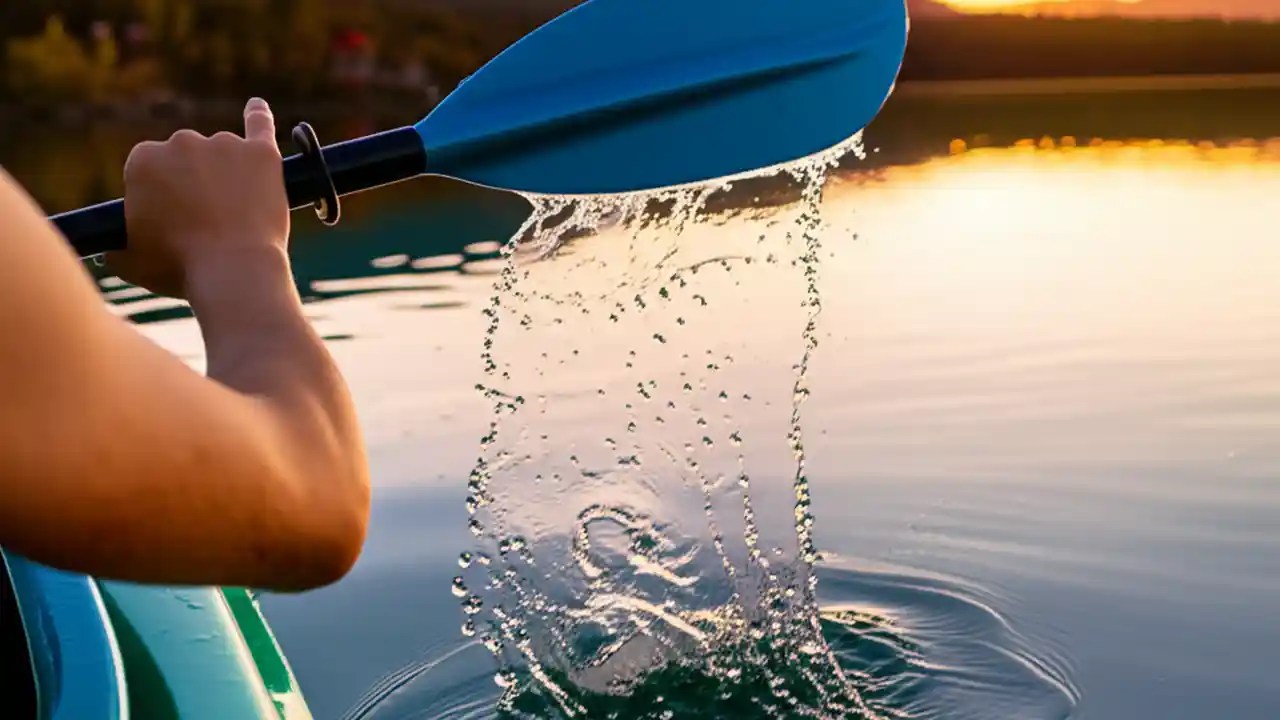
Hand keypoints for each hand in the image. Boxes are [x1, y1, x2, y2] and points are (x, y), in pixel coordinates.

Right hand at [109, 98, 289, 297]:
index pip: (152, 171)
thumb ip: (116, 247)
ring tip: (236, 214)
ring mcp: (224, 144)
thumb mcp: (131, 262)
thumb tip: (110, 250)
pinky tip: (257, 108)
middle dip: (195, 185)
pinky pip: (259, 125)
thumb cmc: (180, 268)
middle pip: (188, 159)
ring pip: (224, 154)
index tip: (175, 223)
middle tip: (208, 223)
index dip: (164, 199)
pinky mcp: (262, 153)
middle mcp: (182, 142)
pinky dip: (258, 116)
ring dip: (227, 174)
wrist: (234, 271)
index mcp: (143, 160)